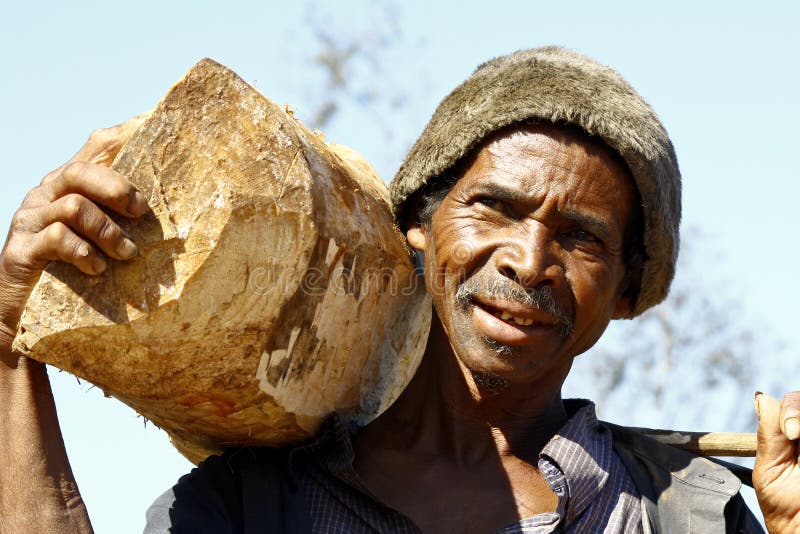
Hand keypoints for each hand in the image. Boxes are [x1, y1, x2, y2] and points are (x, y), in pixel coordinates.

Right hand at [0, 114, 148, 347]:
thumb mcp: (95, 239)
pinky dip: (85, 252)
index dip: (122, 134)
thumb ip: (120, 219)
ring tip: (126, 254)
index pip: (94, 148)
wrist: (17, 309)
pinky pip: (58, 239)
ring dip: (108, 231)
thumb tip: (166, 213)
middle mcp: (44, 196)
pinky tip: (98, 268)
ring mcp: (29, 221)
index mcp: (66, 186)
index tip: (151, 123)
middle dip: (118, 188)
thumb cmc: (66, 271)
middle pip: (80, 172)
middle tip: (142, 212)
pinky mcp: (21, 250)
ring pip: (74, 206)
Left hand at [753, 391, 799, 532]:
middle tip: (793, 432)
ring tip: (799, 443)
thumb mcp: (770, 470)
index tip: (789, 430)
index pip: (793, 402)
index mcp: (792, 434)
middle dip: (798, 410)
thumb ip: (768, 436)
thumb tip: (762, 399)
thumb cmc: (786, 508)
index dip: (791, 408)